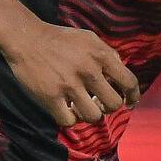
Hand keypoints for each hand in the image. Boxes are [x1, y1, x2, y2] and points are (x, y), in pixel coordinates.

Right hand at [3, 21, 140, 127]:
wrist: (27, 38)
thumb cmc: (60, 39)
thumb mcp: (89, 38)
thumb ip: (107, 54)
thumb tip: (122, 71)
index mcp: (101, 55)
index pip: (129, 81)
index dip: (133, 96)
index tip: (130, 102)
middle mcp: (88, 70)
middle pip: (113, 104)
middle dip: (109, 107)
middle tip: (99, 103)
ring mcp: (69, 85)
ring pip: (93, 117)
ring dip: (89, 115)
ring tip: (82, 107)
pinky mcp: (50, 97)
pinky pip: (69, 121)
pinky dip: (70, 119)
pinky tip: (67, 110)